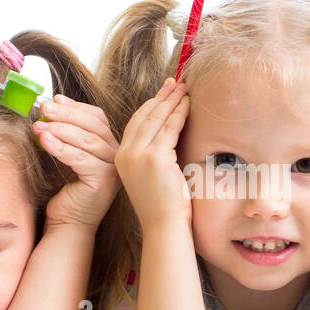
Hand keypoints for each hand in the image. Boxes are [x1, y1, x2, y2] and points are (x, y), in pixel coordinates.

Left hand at [35, 96, 120, 228]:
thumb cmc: (64, 192)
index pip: (97, 118)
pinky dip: (61, 147)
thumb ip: (63, 134)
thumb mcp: (64, 155)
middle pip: (94, 125)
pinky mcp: (103, 181)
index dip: (76, 106)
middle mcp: (116, 156)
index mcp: (109, 146)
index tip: (55, 99)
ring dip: (61, 129)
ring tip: (39, 125)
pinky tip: (45, 142)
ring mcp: (112, 169)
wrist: (67, 225)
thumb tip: (49, 107)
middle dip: (66, 113)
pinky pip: (81, 158)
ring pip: (87, 140)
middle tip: (44, 107)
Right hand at [114, 78, 192, 230]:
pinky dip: (180, 114)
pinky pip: (169, 129)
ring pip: (156, 119)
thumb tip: (168, 134)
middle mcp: (125, 154)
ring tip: (184, 88)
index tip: (164, 92)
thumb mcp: (151, 175)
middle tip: (175, 82)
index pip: (135, 123)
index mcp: (121, 157)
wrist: (164, 226)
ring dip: (172, 101)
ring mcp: (138, 155)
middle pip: (144, 116)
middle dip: (162, 97)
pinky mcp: (154, 158)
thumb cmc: (163, 205)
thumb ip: (153, 154)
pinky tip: (188, 105)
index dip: (150, 105)